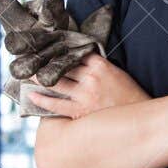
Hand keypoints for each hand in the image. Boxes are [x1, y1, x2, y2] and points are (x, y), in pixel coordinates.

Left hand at [29, 54, 147, 118]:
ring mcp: (84, 94)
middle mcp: (91, 77)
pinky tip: (32, 95)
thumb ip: (99, 68)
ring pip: (56, 82)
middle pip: (62, 65)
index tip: (48, 47)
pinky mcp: (80, 110)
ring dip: (40, 78)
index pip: (75, 53)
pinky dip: (42, 100)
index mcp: (101, 66)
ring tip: (28, 74)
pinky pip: (56, 104)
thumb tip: (81, 63)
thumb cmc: (129, 97)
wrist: (139, 120)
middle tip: (31, 58)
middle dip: (47, 62)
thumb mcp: (118, 74)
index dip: (61, 50)